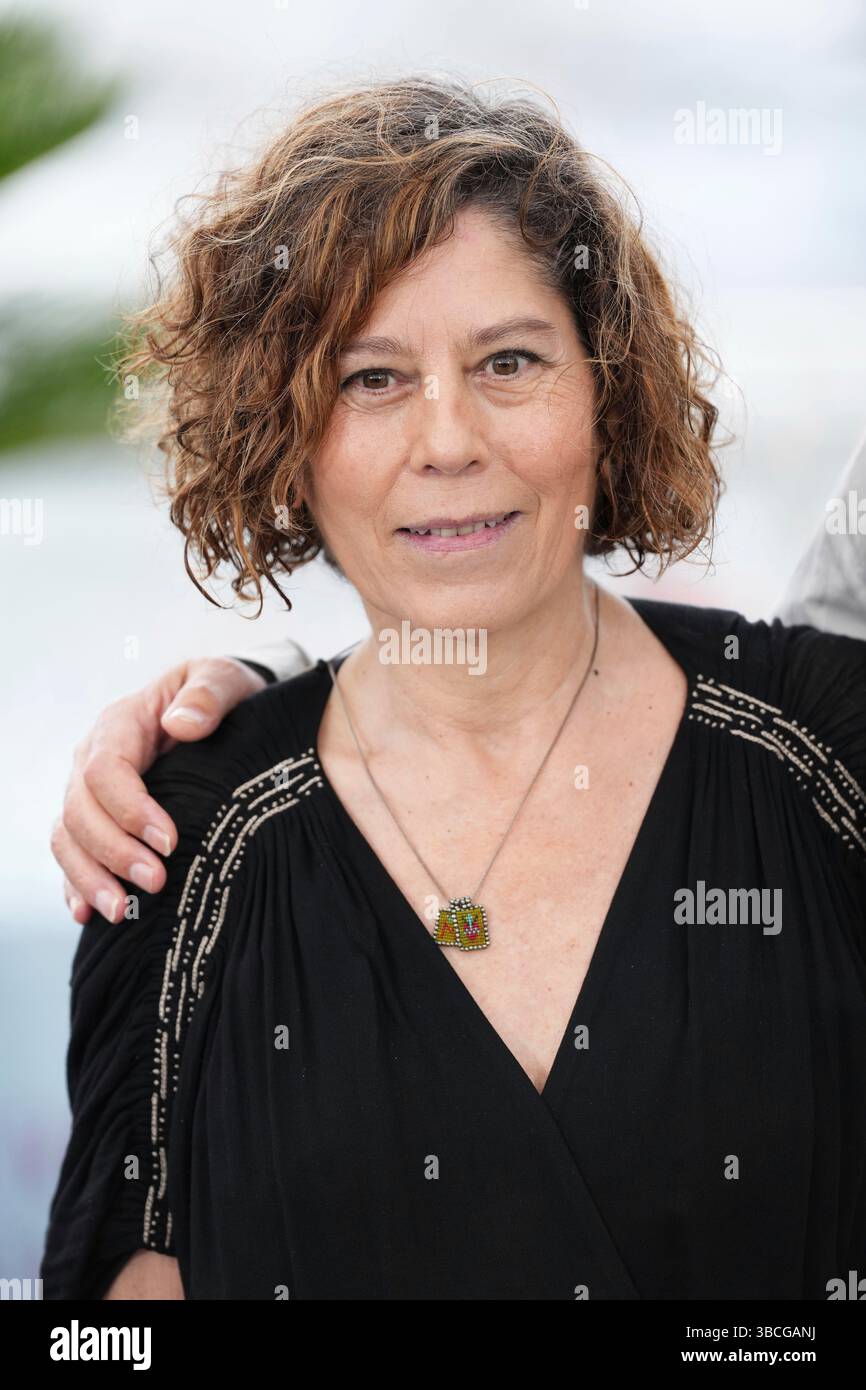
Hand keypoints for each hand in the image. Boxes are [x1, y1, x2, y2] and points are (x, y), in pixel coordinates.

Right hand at [51, 658, 266, 924]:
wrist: (222, 708)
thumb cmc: (222, 691)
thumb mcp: (224, 678)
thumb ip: (208, 694)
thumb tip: (181, 724)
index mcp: (121, 723)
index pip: (105, 769)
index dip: (129, 808)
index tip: (169, 840)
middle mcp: (94, 758)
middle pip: (80, 810)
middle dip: (113, 851)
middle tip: (155, 882)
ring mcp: (92, 792)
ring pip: (68, 837)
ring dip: (89, 877)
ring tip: (120, 911)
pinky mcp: (99, 819)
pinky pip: (73, 853)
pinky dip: (76, 884)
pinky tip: (87, 914)